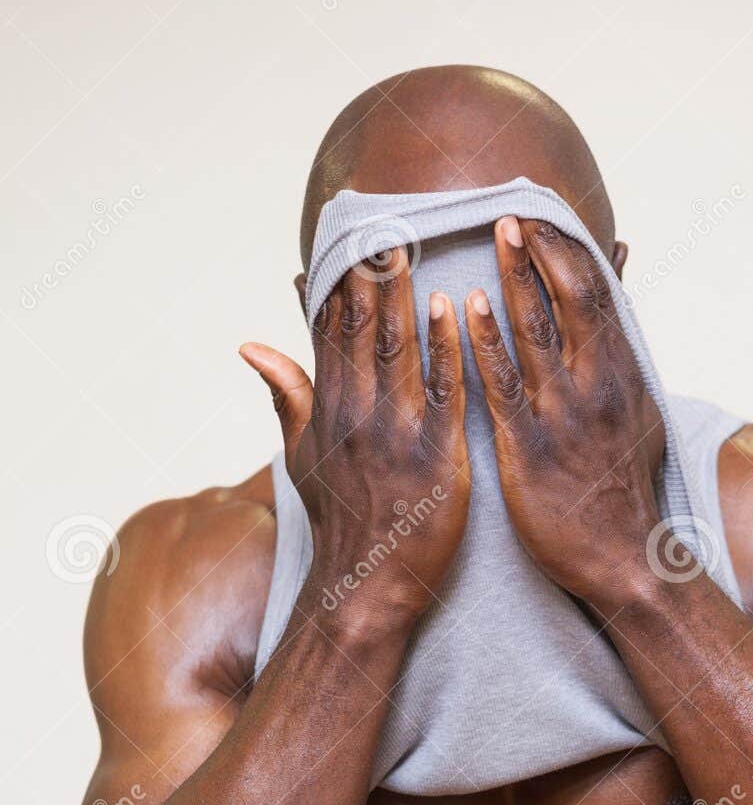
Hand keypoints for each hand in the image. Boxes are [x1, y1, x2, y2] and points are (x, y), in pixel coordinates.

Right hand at [240, 248, 468, 622]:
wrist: (364, 586)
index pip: (328, 330)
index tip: (348, 232)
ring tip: (409, 244)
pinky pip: (442, 394)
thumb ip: (284, 393)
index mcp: (328, 409)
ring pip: (397, 350)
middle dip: (370, 273)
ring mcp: (394, 435)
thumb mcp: (299, 457)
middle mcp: (355, 414)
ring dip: (402, 294)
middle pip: (361, 329)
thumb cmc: (340, 521)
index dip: (338, 279)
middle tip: (383, 218)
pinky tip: (449, 308)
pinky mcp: (434, 457)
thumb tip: (250, 343)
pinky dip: (443, 349)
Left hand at [464, 217, 663, 603]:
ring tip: (494, 236)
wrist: (622, 557)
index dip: (569, 251)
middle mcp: (599, 386)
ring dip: (515, 279)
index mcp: (622, 374)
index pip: (596, 296)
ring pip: (539, 333)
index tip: (544, 213)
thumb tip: (619, 276)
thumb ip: (619, 344)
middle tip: (511, 212)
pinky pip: (507, 386)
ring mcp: (566, 415)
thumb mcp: (637, 408)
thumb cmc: (620, 484)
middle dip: (542, 253)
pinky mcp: (532, 449)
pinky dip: (489, 343)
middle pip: (571, 301)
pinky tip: (467, 309)